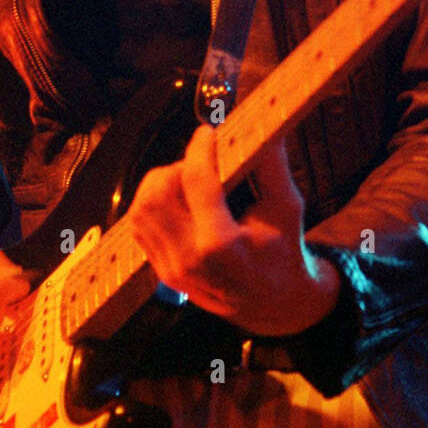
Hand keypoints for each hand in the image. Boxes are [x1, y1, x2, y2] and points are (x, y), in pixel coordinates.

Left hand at [126, 126, 340, 336]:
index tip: (208, 132)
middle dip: (177, 167)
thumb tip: (262, 122)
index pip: (197, 181)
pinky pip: (140, 227)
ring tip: (190, 183)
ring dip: (161, 185)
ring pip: (142, 209)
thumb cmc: (284, 251)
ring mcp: (171, 270)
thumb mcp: (287, 207)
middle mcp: (189, 260)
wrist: (275, 305)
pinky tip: (180, 201)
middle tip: (201, 164)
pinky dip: (153, 205)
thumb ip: (272, 164)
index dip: (200, 149)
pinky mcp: (162, 273)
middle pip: (157, 194)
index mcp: (222, 246)